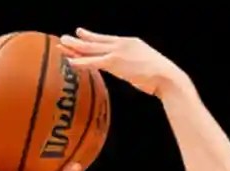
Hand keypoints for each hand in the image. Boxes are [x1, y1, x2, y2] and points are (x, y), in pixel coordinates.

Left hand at [58, 28, 187, 97]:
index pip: (106, 40)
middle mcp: (122, 44)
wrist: (167, 77)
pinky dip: (81, 61)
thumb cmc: (160, 77)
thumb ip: (135, 66)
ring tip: (62, 43)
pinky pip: (93, 61)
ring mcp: (118, 52)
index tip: (80, 33)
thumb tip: (132, 73)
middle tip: (64, 37)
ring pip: (91, 49)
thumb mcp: (146, 66)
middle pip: (96, 41)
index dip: (92, 37)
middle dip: (79, 40)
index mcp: (130, 43)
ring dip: (75, 47)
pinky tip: (70, 60)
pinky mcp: (115, 62)